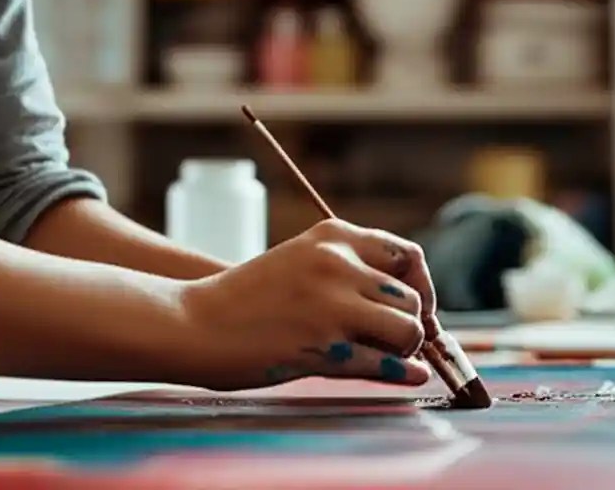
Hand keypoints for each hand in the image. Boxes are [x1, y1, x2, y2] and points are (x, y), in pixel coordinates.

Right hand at [173, 220, 436, 390]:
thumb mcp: (302, 261)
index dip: (421, 286)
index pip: (408, 256)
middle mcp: (339, 264)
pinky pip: (384, 364)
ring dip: (405, 349)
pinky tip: (408, 377)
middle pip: (411, 297)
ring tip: (389, 356)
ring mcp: (333, 305)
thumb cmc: (248, 298)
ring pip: (406, 329)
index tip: (417, 307)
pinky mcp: (325, 347)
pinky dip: (401, 374)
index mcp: (334, 236)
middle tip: (399, 341)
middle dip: (413, 323)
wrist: (193, 323)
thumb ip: (351, 272)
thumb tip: (410, 307)